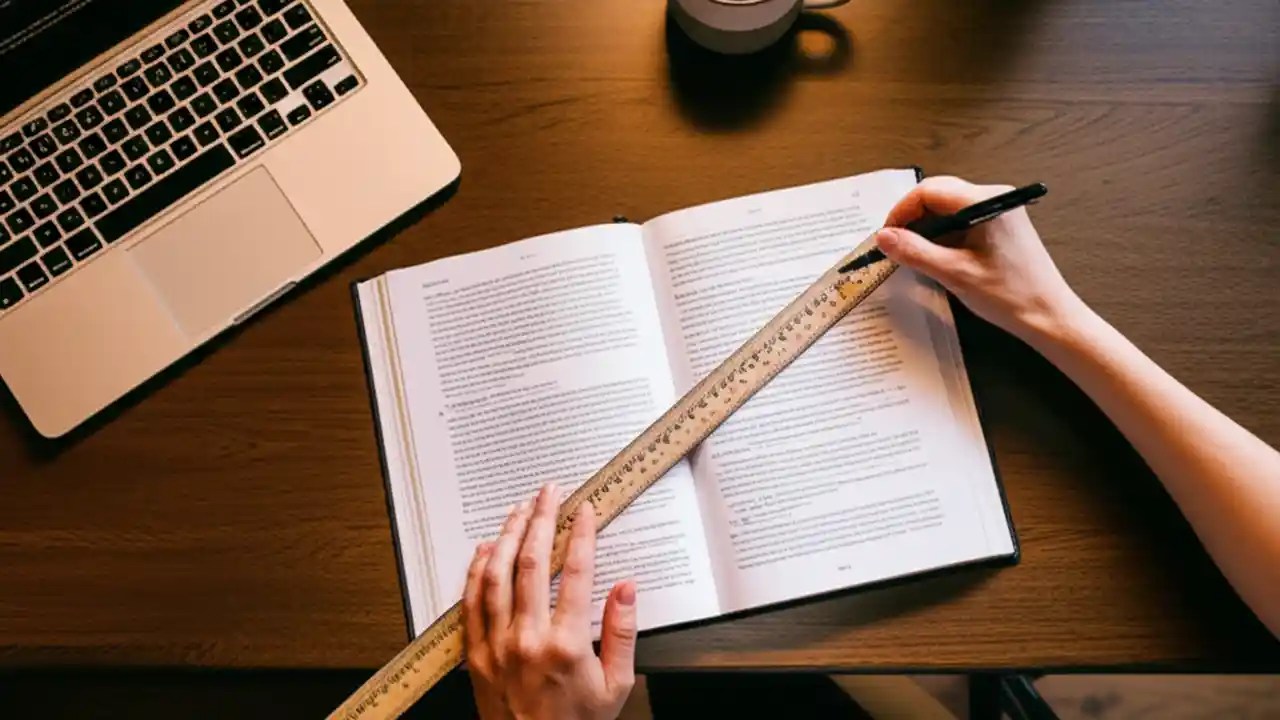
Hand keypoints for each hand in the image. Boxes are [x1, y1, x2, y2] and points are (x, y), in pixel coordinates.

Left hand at [464, 483, 638, 719]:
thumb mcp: (616, 686)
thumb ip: (622, 633)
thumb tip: (626, 588)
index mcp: (567, 645)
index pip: (578, 574)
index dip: (582, 535)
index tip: (585, 510)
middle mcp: (528, 639)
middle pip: (534, 563)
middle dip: (542, 519)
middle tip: (549, 492)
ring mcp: (498, 644)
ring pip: (498, 574)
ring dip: (509, 535)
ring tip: (520, 509)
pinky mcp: (476, 654)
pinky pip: (471, 602)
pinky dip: (477, 570)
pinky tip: (487, 548)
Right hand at [875, 176, 1088, 342]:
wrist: (1049, 315)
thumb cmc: (1009, 296)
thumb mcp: (954, 274)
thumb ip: (915, 252)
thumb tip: (883, 237)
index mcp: (985, 202)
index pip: (928, 191)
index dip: (901, 212)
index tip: (886, 237)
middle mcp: (994, 197)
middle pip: (937, 195)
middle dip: (911, 219)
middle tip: (895, 247)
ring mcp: (999, 210)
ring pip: (947, 208)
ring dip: (927, 228)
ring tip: (915, 255)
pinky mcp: (1000, 224)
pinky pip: (962, 219)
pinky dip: (943, 235)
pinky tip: (938, 257)